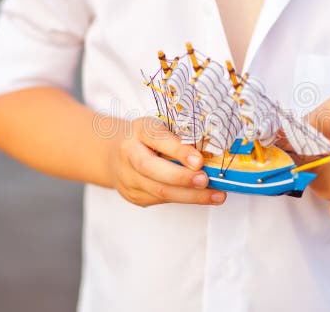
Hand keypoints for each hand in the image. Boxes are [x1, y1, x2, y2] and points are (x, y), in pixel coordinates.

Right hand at [108, 117, 226, 206]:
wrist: (113, 155)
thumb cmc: (143, 138)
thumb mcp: (159, 128)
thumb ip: (177, 138)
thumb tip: (208, 152)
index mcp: (138, 131)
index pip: (157, 139)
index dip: (178, 151)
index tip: (199, 160)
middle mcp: (129, 155)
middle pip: (153, 170)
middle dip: (182, 178)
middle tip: (205, 180)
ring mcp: (129, 179)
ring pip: (161, 191)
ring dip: (192, 195)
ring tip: (216, 196)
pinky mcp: (135, 197)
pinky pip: (162, 200)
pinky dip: (185, 199)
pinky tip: (203, 197)